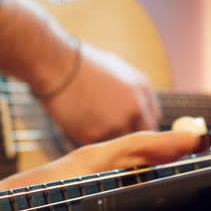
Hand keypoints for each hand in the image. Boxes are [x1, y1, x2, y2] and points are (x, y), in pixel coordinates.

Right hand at [41, 42, 159, 144]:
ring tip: (88, 120)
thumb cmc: (84, 65)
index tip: (127, 127)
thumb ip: (133, 93)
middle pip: (137, 136)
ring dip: (106, 137)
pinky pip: (96, 145)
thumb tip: (139, 112)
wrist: (59, 65)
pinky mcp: (96, 136)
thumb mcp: (118, 71)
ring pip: (116, 142)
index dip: (138, 126)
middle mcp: (135, 109)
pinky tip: (77, 120)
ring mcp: (117, 124)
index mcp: (143, 90)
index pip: (152, 121)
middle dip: (124, 135)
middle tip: (107, 130)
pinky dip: (88, 137)